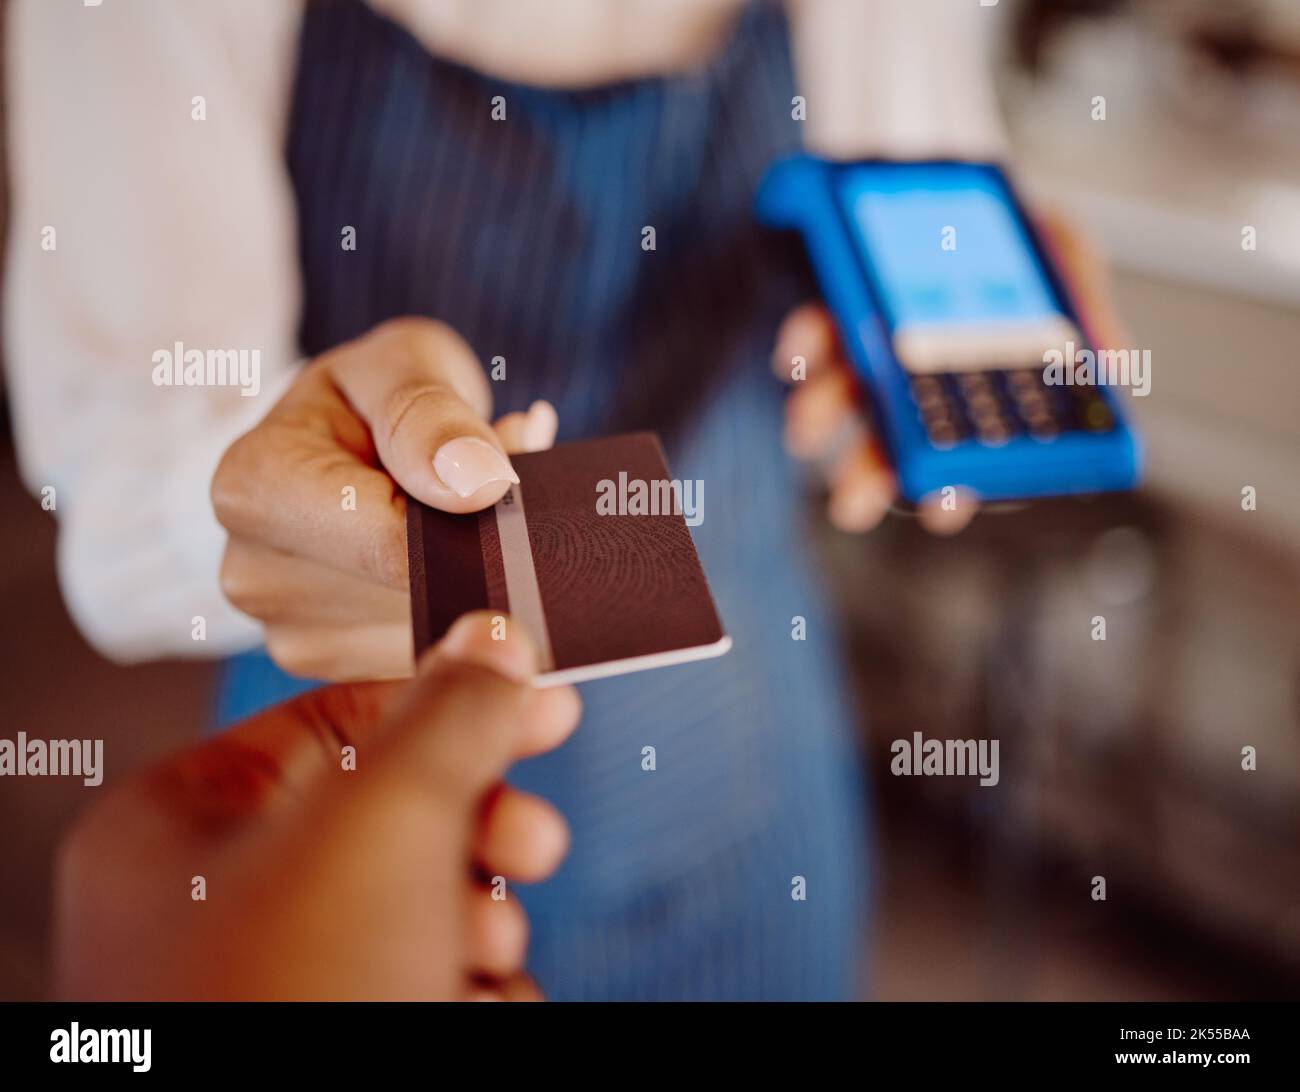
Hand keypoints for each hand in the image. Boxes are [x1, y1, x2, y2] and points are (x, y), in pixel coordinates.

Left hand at [54, 612, 579, 1000]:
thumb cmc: (298, 1002)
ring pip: (420, 904)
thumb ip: (451, 713)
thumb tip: (498, 637)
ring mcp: (274, 984)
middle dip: (478, 831)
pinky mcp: (340, 1030)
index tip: (544, 701)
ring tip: (485, 956)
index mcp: (175, 829)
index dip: (449, 699)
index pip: (332, 718)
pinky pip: (428, 978)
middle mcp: (212, 906)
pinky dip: (475, 992)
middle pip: (388, 814)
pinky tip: (481, 1007)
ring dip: (481, 922)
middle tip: (530, 846)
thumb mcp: (385, 821)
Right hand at [212, 317, 557, 679]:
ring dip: (479, 583)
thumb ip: (433, 415)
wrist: (345, 440)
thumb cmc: (374, 394)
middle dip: (480, 551)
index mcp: (256, 488)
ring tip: (463, 518)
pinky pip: (432, 658)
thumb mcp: (405, 365)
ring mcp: (291, 633)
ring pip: (433, 638)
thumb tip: (476, 484)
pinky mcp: (332, 666)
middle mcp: (255, 575)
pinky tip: (453, 564)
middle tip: (495, 485)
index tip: (508, 489)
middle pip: (415, 599)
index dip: (472, 527)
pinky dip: (464, 614)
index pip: (395, 545)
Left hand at [774, 214, 1123, 534]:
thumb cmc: (1018, 233)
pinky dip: (801, 346)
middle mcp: (919, 384)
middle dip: (868, 479)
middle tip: (852, 506)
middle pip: (889, 446)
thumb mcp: (1068, 253)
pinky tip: (796, 352)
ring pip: (840, 401)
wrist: (964, 169)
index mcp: (978, 391)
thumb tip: (1116, 365)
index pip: (966, 456)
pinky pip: (812, 336)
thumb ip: (1087, 304)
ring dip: (819, 420)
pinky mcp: (836, 311)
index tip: (944, 512)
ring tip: (804, 434)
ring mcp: (872, 352)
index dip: (953, 490)